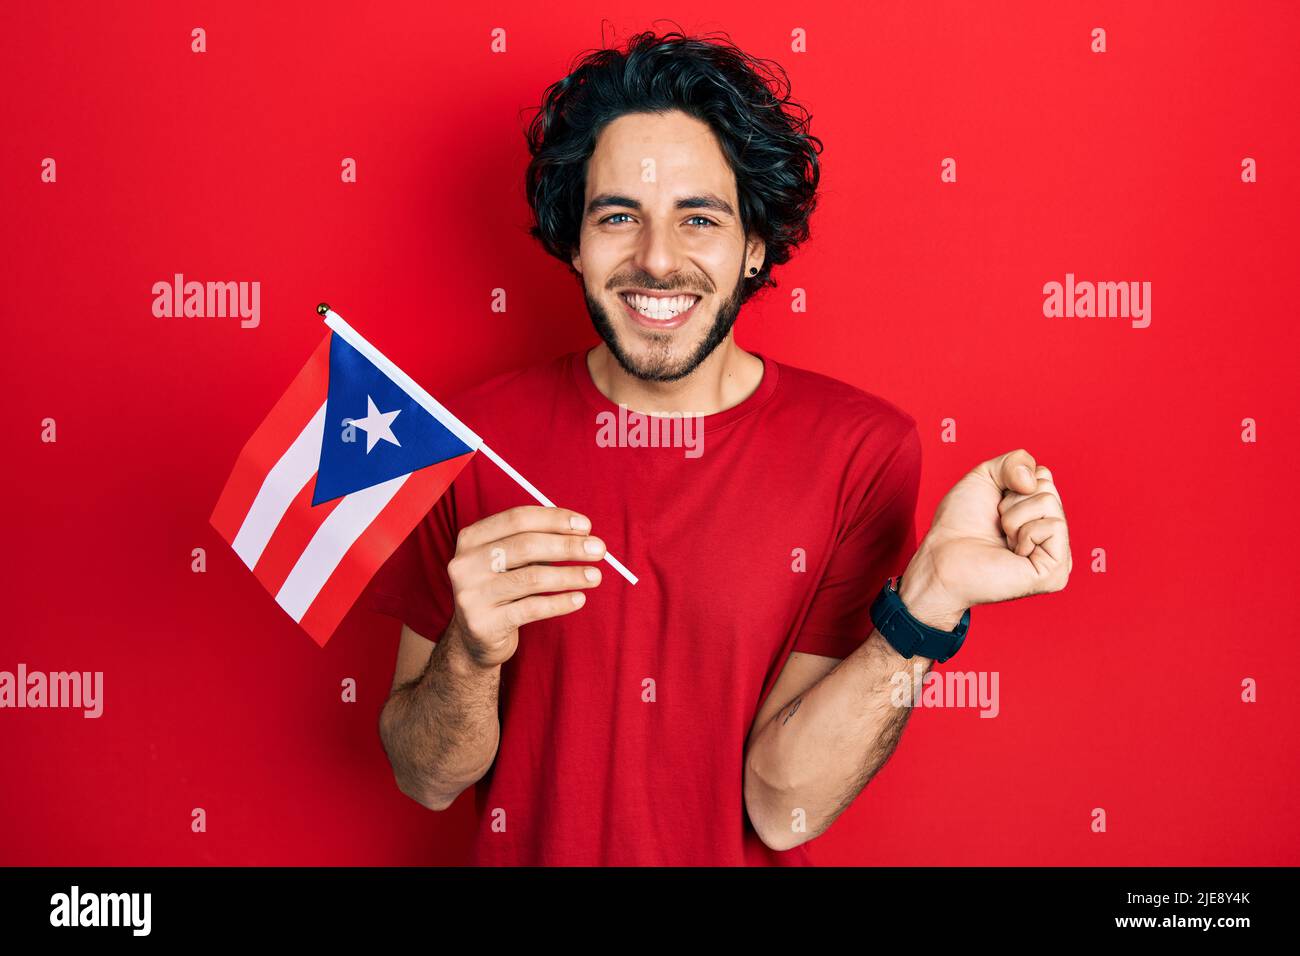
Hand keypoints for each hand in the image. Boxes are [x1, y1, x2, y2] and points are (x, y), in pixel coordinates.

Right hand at [446, 505, 604, 667]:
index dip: (555, 519)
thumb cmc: (501, 590)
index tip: (586, 526)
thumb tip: (584, 534)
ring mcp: (471, 595)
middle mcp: (465, 564)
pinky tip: (579, 599)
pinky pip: (531, 609)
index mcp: (471, 538)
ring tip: (595, 576)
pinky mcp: (483, 624)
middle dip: (568, 546)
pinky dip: (560, 603)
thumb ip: (538, 543)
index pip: (518, 518)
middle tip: (599, 550)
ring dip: (570, 575)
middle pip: (526, 545)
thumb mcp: (510, 561)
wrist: (473, 639)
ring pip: (532, 577)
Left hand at [903, 448, 1071, 618]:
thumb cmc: (960, 522)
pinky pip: (1053, 526)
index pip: (1043, 475)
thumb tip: (1033, 481)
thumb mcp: (986, 476)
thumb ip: (1016, 461)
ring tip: (1003, 538)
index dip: (1012, 481)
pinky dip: (1024, 533)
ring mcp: (1057, 555)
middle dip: (1013, 500)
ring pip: (1050, 504)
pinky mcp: (1055, 572)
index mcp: (1039, 514)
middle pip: (1048, 487)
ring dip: (1014, 517)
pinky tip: (1012, 552)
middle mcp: (1051, 534)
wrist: (942, 555)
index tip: (995, 504)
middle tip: (997, 524)